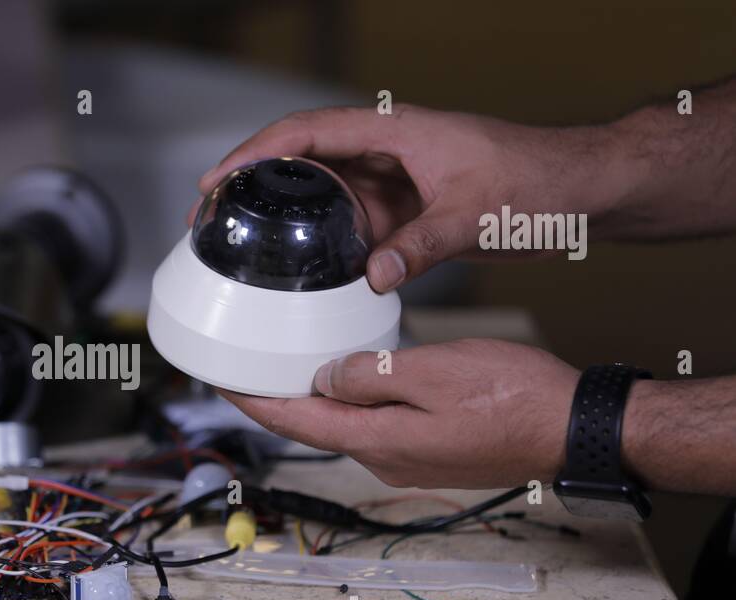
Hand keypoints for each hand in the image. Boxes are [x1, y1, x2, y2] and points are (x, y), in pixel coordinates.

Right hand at [190, 105, 615, 291]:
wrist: (579, 190)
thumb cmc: (537, 180)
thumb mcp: (478, 214)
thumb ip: (423, 245)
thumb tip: (373, 277)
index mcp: (395, 132)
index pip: (308, 132)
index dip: (256, 153)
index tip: (217, 178)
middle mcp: (386, 151)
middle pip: (301, 159)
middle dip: (252, 183)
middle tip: (209, 215)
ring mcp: (393, 181)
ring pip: (322, 195)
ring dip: (285, 216)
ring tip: (243, 245)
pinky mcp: (404, 210)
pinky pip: (350, 224)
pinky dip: (323, 243)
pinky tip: (303, 270)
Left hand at [218, 339, 579, 488]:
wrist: (574, 428)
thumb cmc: (513, 397)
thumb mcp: (431, 372)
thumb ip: (369, 376)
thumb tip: (323, 379)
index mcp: (377, 441)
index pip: (294, 423)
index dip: (251, 402)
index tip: (218, 381)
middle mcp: (384, 459)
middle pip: (314, 426)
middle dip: (276, 398)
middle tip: (246, 364)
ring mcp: (408, 461)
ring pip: (345, 426)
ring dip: (315, 399)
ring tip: (288, 364)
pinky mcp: (430, 452)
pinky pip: (375, 426)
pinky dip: (351, 403)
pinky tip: (350, 378)